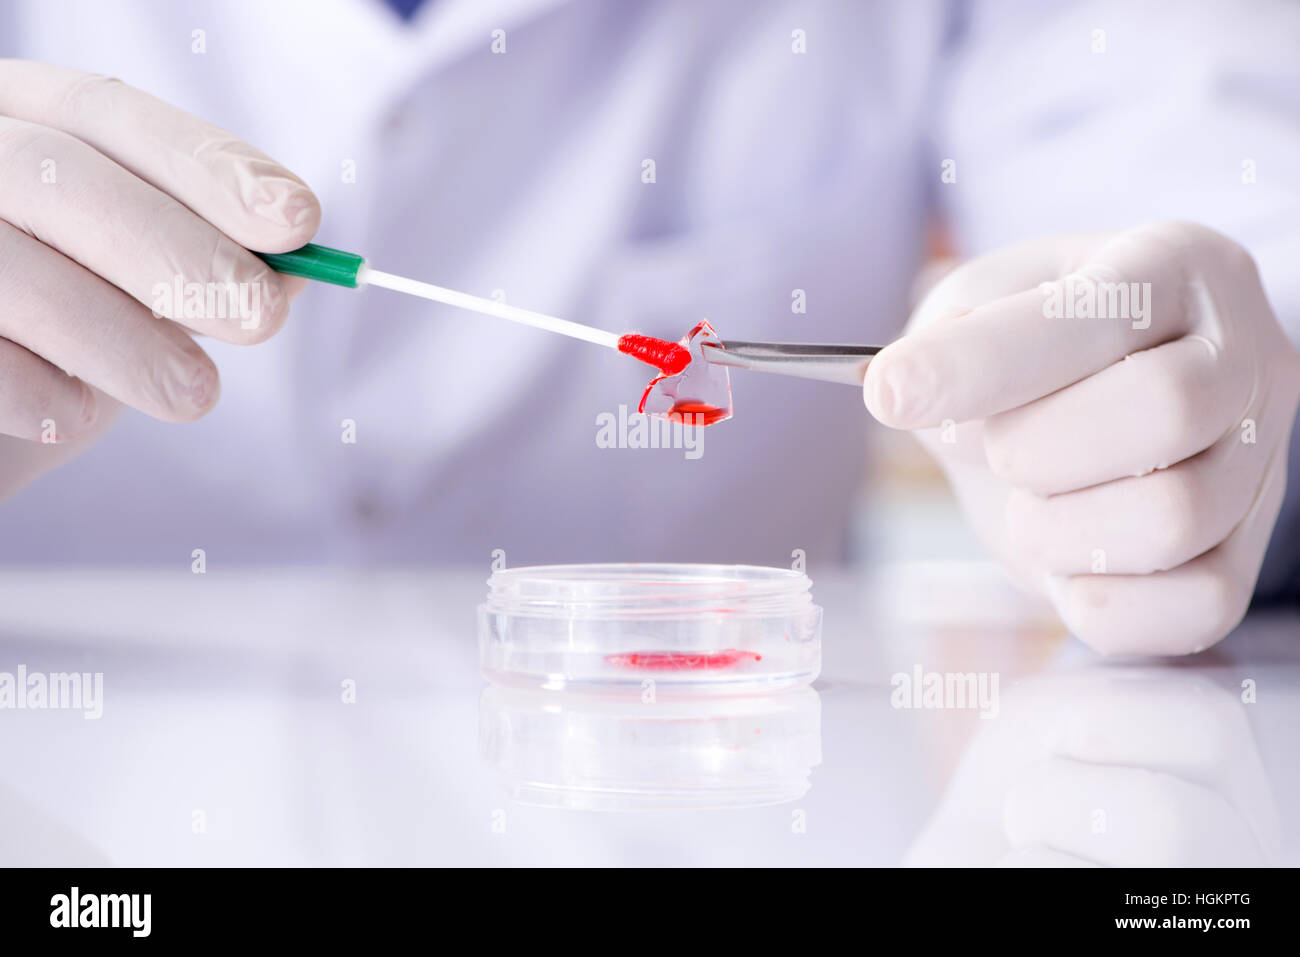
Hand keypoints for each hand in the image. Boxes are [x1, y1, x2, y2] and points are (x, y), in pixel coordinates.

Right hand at [0, 60, 319, 492]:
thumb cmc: (59, 336)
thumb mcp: (136, 288)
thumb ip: (206, 262)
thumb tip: (297, 269)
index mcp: (15, 120)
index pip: (107, 114)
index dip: (208, 165)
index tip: (299, 221)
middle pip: (57, 175)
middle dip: (180, 251)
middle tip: (262, 317)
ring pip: (13, 268)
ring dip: (126, 340)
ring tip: (196, 394)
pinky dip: (38, 392)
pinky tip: (75, 415)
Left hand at [865, 222, 1299, 654]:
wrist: (1075, 413)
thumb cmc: (1022, 351)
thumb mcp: (975, 308)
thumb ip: (950, 338)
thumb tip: (909, 391)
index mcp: (1175, 266)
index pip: (1099, 311)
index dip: (985, 361)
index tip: (889, 394)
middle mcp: (1243, 356)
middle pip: (1165, 408)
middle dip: (1037, 446)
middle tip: (998, 451)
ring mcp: (1258, 465)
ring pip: (1174, 517)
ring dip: (1057, 529)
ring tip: (1029, 505)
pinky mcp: (1242, 559)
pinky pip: (1194, 607)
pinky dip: (1101, 603)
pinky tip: (1066, 562)